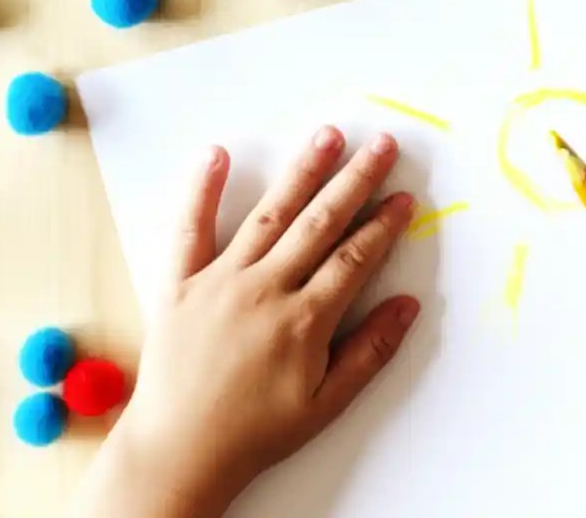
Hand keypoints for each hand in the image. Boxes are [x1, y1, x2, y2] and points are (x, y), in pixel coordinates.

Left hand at [72, 127, 419, 517]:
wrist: (178, 450)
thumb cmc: (255, 433)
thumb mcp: (325, 404)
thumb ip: (369, 352)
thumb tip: (408, 306)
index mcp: (303, 321)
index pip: (354, 258)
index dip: (384, 226)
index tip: (405, 197)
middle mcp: (264, 290)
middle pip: (320, 223)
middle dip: (356, 180)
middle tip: (383, 145)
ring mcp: (219, 281)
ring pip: (270, 215)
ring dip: (302, 171)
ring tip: (328, 136)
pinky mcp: (179, 283)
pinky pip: (190, 228)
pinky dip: (202, 190)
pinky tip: (217, 154)